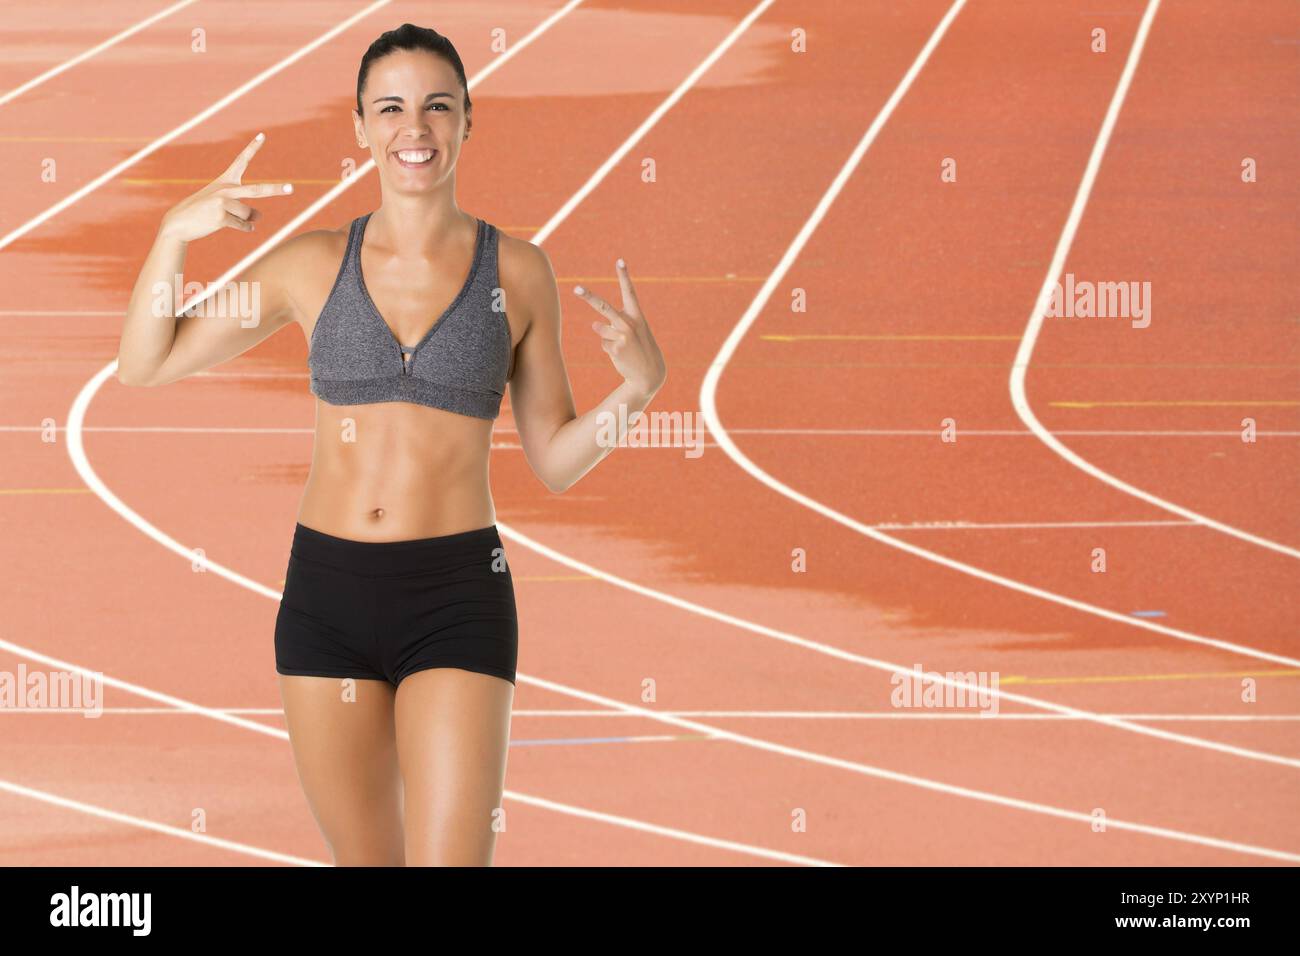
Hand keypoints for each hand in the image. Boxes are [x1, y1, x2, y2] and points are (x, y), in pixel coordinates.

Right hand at [159, 133, 293, 242]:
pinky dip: (243, 228)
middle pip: (257, 190)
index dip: (253, 148)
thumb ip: (245, 208)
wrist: (178, 224)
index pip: (241, 161)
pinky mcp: (221, 216)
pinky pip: (244, 225)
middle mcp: (226, 189)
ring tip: (227, 218)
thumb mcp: (224, 206)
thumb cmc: (203, 213)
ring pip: (249, 214)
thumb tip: (260, 216)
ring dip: (245, 220)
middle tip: (292, 188)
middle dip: (276, 190)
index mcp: (225, 181)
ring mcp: (223, 202)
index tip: (263, 136)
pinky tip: (227, 226)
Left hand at [574, 259, 665, 398]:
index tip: (620, 261)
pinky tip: (621, 355)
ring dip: (606, 337)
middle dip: (588, 297)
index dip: (624, 276)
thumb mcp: (632, 333)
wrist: (649, 374)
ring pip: (600, 329)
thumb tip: (593, 324)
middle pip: (603, 307)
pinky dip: (609, 349)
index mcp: (636, 316)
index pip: (629, 292)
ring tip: (622, 346)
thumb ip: (613, 324)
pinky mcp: (615, 348)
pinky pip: (603, 343)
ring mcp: (622, 335)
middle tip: (576, 288)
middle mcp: (629, 323)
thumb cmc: (639, 349)